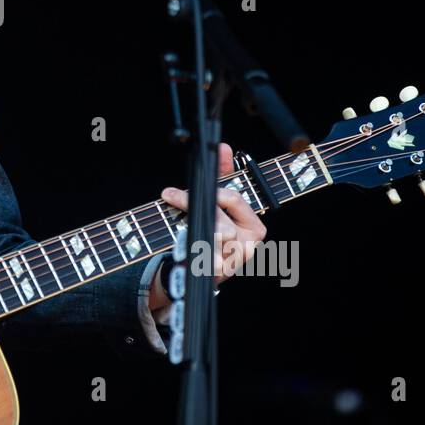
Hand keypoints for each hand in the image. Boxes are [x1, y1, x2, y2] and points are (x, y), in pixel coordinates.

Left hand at [148, 142, 267, 310]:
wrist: (203, 270)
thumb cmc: (215, 230)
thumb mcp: (221, 200)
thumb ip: (224, 174)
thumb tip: (224, 147)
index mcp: (256, 227)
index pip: (233, 198)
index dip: (208, 189)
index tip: (179, 189)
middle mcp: (248, 247)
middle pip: (219, 220)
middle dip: (190, 205)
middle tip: (169, 196)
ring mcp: (232, 264)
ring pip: (206, 239)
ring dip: (183, 227)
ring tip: (170, 220)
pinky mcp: (214, 277)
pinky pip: (196, 258)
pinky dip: (183, 249)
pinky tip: (176, 244)